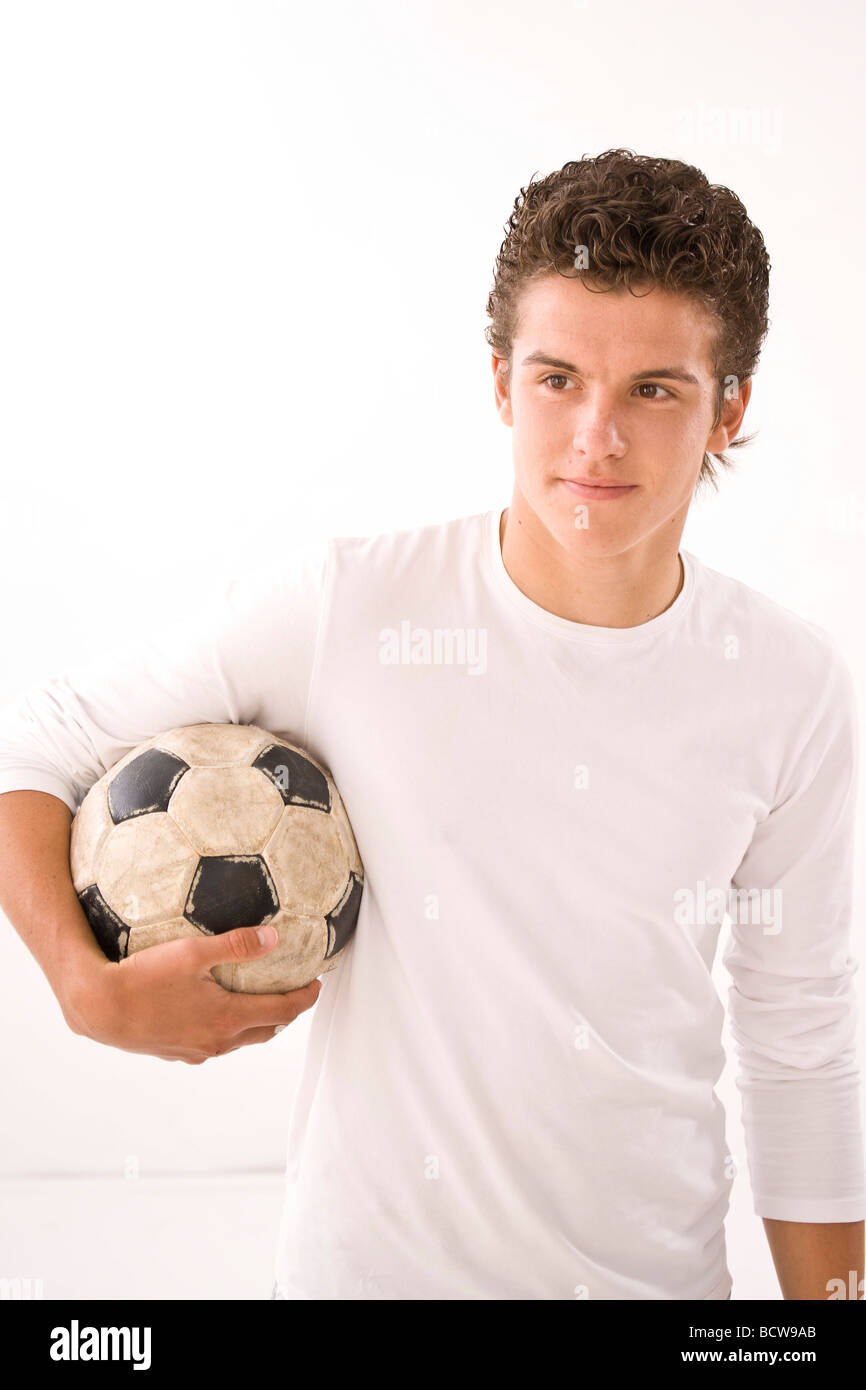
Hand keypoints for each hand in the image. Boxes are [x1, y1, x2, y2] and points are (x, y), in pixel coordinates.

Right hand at [64, 923, 321, 1062]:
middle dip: (286, 1012)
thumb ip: (236, 945)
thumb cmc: (144, 977)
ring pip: (240, 1040)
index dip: (305, 999)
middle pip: (267, 1030)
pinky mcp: (178, 1053)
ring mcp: (197, 1051)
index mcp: (228, 1017)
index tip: (318, 985)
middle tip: (296, 992)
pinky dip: (229, 1030)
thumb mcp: (193, 952)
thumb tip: (274, 938)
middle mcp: (218, 1041)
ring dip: (258, 1024)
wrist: (99, 1008)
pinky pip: (215, 1045)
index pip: (283, 1011)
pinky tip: (217, 1013)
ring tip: (262, 1001)